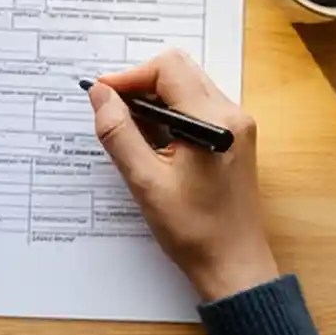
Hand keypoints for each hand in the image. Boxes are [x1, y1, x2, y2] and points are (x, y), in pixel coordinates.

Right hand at [86, 50, 277, 301]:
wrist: (234, 266)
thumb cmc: (194, 231)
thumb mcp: (146, 182)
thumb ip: (119, 133)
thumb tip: (100, 95)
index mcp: (214, 121)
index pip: (167, 68)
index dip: (128, 77)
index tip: (101, 97)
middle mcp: (231, 115)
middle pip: (179, 71)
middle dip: (140, 84)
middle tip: (111, 112)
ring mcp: (236, 126)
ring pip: (187, 86)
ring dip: (153, 99)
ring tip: (130, 131)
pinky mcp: (233, 139)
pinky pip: (196, 107)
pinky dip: (168, 113)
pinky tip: (151, 142)